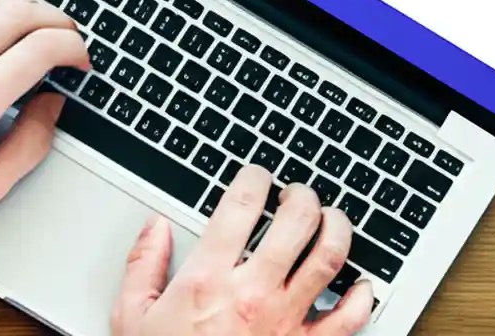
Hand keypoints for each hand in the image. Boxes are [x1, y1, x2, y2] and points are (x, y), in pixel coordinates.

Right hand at [114, 167, 372, 335]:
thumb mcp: (132, 318)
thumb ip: (143, 267)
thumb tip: (155, 228)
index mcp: (207, 279)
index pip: (242, 203)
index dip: (254, 176)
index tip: (257, 175)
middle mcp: (252, 293)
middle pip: (297, 220)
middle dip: (302, 195)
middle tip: (298, 194)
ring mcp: (285, 320)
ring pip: (330, 256)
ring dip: (338, 228)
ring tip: (331, 220)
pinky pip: (350, 317)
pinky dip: (362, 296)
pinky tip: (357, 284)